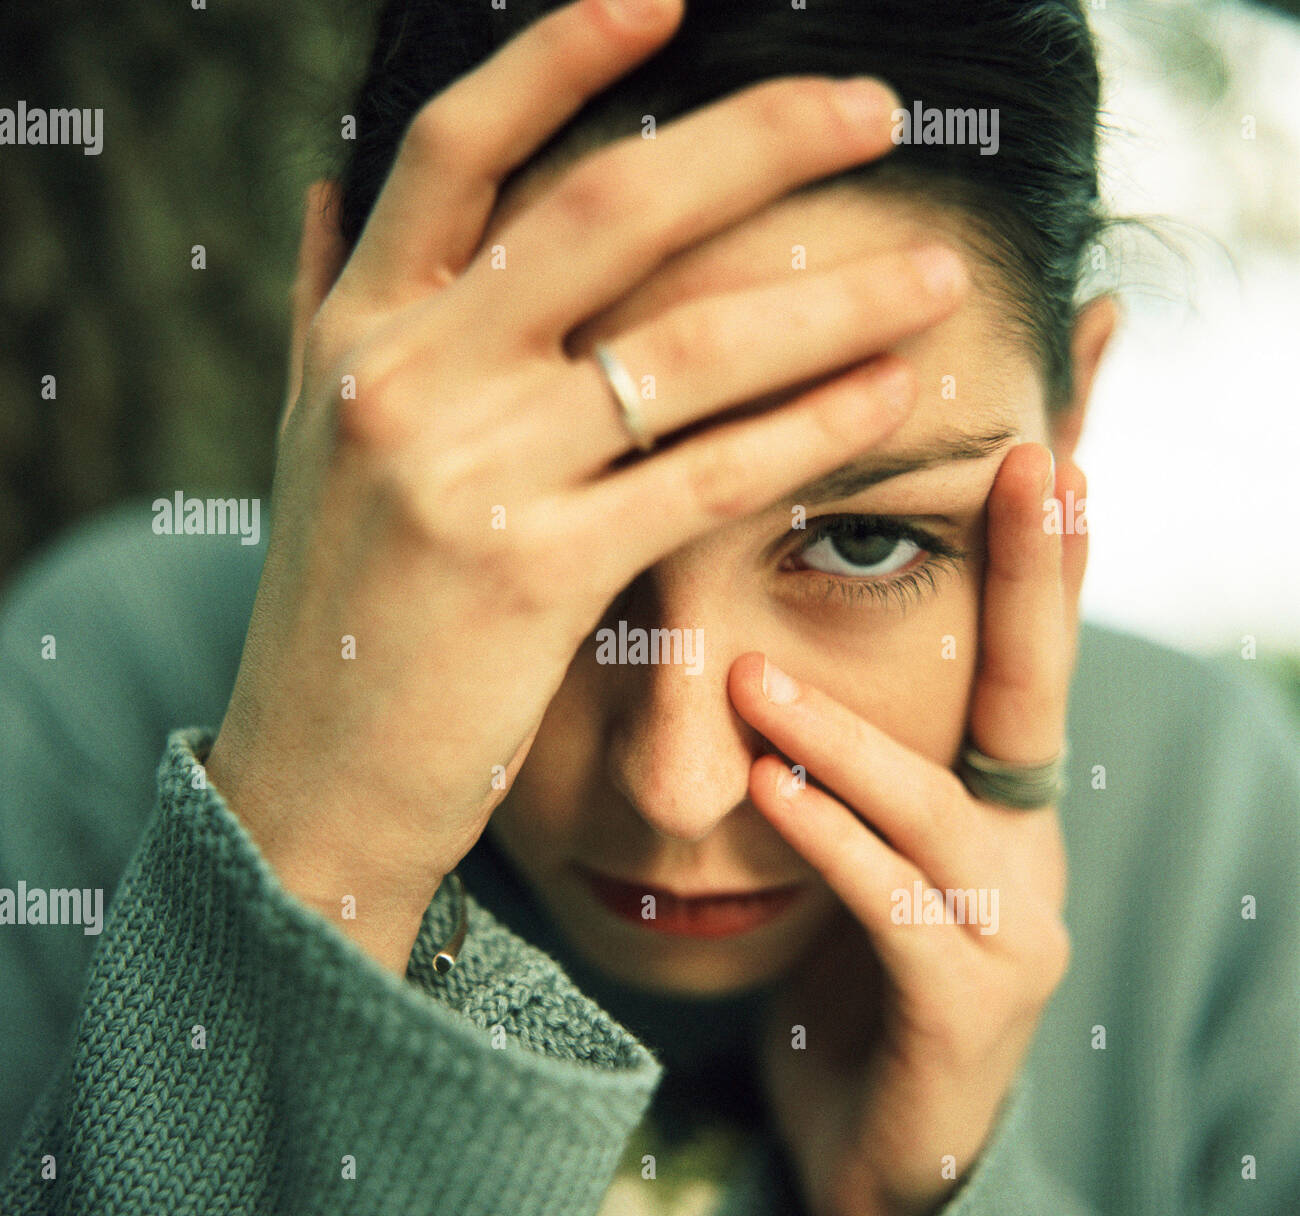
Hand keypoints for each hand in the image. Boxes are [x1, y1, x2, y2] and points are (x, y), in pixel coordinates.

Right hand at [202, 0, 970, 973]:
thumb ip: (330, 308)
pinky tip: (887, 398)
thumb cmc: (340, 607)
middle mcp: (402, 379)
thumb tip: (332, 190)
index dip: (562, 52)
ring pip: (683, 349)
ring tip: (936, 279)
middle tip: (878, 110)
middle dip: (756, 143)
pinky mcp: (535, 575)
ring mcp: (468, 474)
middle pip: (602, 212)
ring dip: (829, 302)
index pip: (456, 148)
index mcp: (353, 333)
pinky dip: (807, 432)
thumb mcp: (310, 441)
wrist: (316, 776)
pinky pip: (703, 479)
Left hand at [728, 442, 1086, 1215]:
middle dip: (1040, 580)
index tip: (1046, 442)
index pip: (1026, 659)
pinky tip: (773, 791)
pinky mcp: (965, 1012)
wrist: (871, 1140)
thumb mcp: (861, 846)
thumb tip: (766, 644)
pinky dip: (832, 846)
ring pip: (936, 811)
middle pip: (1036, 698)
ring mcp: (1010, 935)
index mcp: (999, 803)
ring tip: (758, 679)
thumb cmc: (852, 970)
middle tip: (1027, 463)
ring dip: (848, 738)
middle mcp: (1026, 852)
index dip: (1046, 556)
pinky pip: (892, 912)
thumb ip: (842, 754)